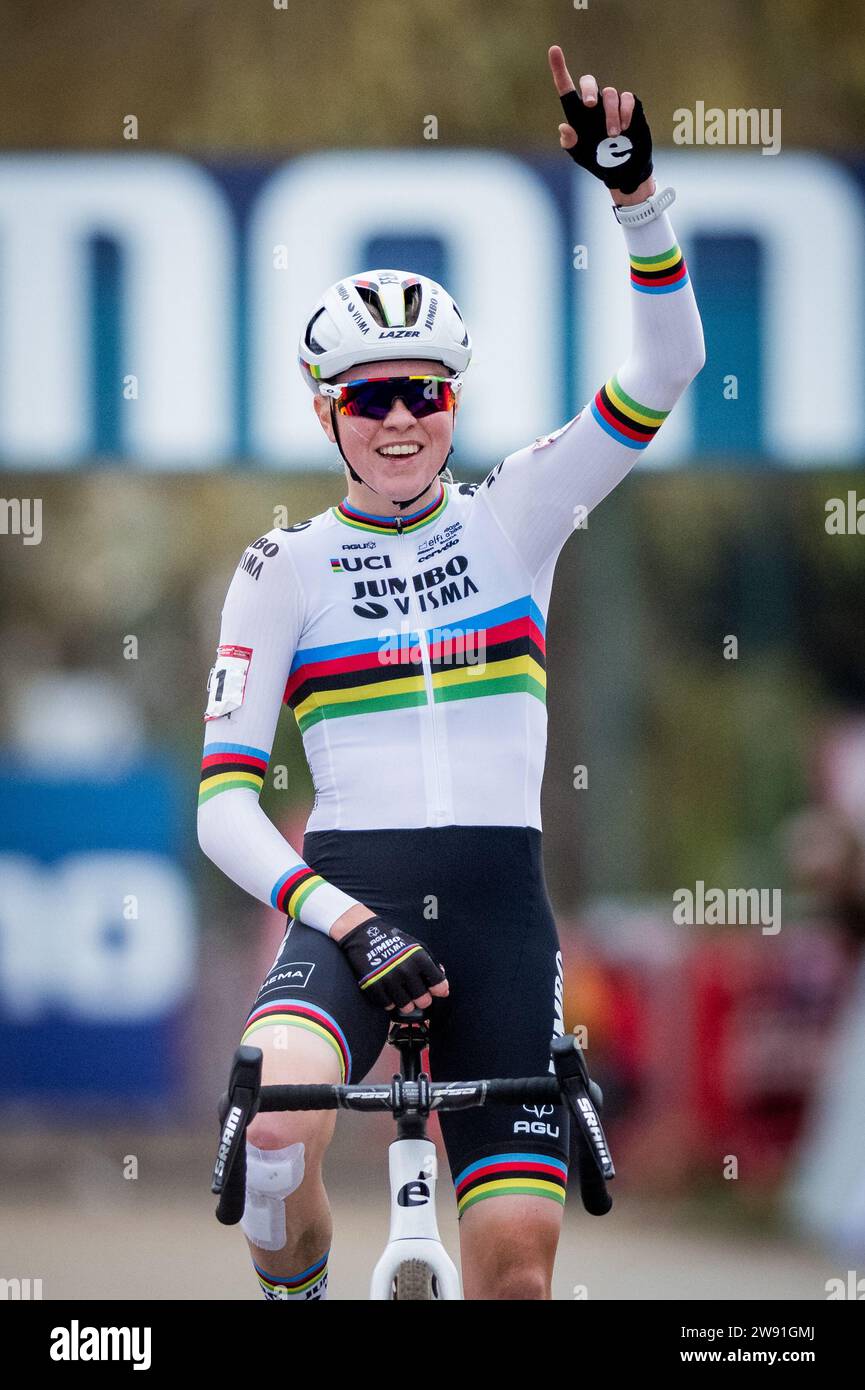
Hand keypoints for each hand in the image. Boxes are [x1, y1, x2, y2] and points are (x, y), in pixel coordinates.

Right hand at [337, 914, 448, 1012]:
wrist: (363, 934)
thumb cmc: (394, 940)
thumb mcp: (417, 946)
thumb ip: (432, 964)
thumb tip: (443, 987)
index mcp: (419, 958)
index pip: (439, 984)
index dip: (439, 989)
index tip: (435, 990)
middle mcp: (406, 970)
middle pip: (424, 1001)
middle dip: (422, 998)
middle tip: (416, 993)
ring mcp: (389, 979)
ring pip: (406, 1007)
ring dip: (406, 1003)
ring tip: (402, 993)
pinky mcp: (374, 986)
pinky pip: (388, 1006)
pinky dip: (390, 1002)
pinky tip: (389, 992)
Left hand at [548, 45, 654, 201]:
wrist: (623, 169)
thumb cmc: (598, 161)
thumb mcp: (580, 155)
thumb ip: (570, 143)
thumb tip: (563, 128)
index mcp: (578, 114)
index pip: (566, 88)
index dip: (559, 68)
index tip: (554, 50)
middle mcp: (594, 105)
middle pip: (589, 82)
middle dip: (589, 89)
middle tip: (590, 105)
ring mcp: (612, 104)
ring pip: (610, 93)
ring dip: (611, 114)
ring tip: (613, 134)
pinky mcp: (630, 106)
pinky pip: (627, 98)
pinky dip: (625, 111)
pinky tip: (625, 127)